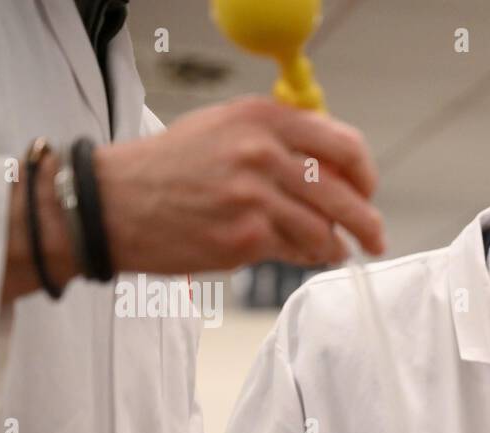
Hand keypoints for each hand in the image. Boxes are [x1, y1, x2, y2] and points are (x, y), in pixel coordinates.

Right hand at [97, 96, 385, 272]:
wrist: (113, 202)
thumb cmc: (172, 167)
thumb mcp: (226, 129)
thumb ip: (282, 140)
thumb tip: (337, 168)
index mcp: (263, 119)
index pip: (344, 145)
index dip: (365, 175)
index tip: (368, 192)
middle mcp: (262, 153)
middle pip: (342, 194)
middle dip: (367, 223)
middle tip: (375, 238)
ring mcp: (255, 198)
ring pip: (323, 230)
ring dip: (333, 246)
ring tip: (331, 251)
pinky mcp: (246, 238)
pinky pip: (296, 253)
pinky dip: (303, 257)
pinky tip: (297, 255)